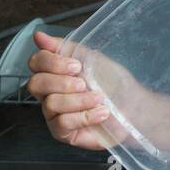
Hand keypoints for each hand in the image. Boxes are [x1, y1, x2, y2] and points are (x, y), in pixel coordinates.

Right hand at [26, 29, 122, 150]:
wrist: (133, 106)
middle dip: (62, 82)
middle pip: (36, 84)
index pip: (36, 63)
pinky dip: (85, 116)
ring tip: (99, 99)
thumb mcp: (91, 59)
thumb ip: (64, 47)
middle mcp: (49, 94)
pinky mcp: (62, 133)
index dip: (51, 62)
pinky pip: (62, 123)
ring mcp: (53, 115)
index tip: (76, 65)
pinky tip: (101, 113)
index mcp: (54, 73)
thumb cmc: (113, 83)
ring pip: (51, 104)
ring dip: (80, 100)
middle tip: (84, 83)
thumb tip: (38, 36)